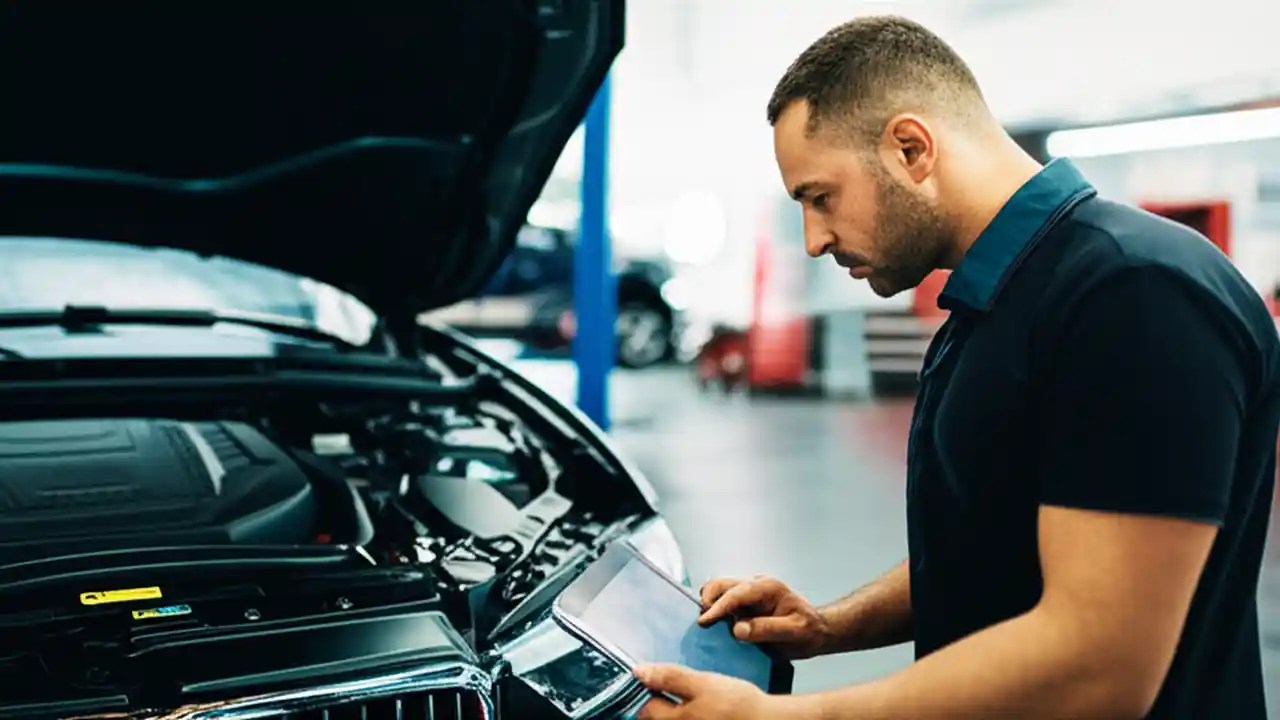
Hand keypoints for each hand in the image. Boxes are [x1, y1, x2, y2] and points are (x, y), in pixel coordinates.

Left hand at [634, 664, 777, 719]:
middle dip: (655, 704)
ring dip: (669, 711)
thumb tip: (638, 671)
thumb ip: (670, 678)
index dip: (643, 691)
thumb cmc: (735, 702)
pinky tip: (695, 709)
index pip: (644, 709)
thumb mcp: (702, 683)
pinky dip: (682, 716)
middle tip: (665, 688)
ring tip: (683, 699)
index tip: (650, 679)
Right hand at [699, 576, 830, 659]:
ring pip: (719, 590)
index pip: (737, 593)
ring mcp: (748, 593)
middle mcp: (755, 585)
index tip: (704, 621)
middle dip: (708, 600)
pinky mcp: (743, 604)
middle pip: (722, 584)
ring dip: (710, 605)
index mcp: (768, 588)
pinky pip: (723, 602)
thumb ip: (768, 629)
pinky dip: (715, 612)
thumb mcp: (795, 631)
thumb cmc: (809, 631)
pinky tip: (715, 627)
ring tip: (708, 625)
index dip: (719, 607)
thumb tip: (737, 629)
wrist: (816, 631)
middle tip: (703, 623)